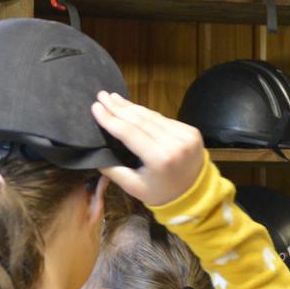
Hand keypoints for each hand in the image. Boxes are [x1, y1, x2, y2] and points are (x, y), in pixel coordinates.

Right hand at [91, 92, 204, 206]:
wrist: (194, 193)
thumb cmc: (160, 192)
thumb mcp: (133, 187)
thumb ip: (113, 170)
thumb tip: (96, 150)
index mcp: (160, 160)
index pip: (129, 133)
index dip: (111, 119)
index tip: (95, 107)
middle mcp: (174, 144)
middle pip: (140, 121)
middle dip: (118, 108)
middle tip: (101, 95)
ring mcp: (185, 135)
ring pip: (152, 116)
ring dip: (131, 106)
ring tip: (113, 97)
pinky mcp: (191, 131)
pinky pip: (163, 119)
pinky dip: (146, 113)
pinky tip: (132, 107)